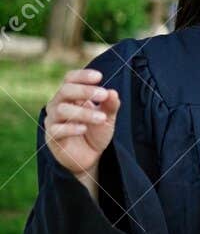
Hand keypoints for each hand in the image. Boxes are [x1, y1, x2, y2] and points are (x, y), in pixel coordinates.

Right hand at [44, 68, 117, 188]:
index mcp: (71, 97)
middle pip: (65, 90)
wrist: (91, 157)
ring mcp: (53, 120)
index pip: (70, 79)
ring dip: (83, 112)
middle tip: (103, 94)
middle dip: (84, 90)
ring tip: (102, 118)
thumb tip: (113, 92)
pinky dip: (71, 128)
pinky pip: (56, 129)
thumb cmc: (96, 132)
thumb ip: (110, 106)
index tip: (99, 76)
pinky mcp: (52, 136)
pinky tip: (84, 128)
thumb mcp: (108, 118)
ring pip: (61, 110)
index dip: (82, 76)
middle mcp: (59, 105)